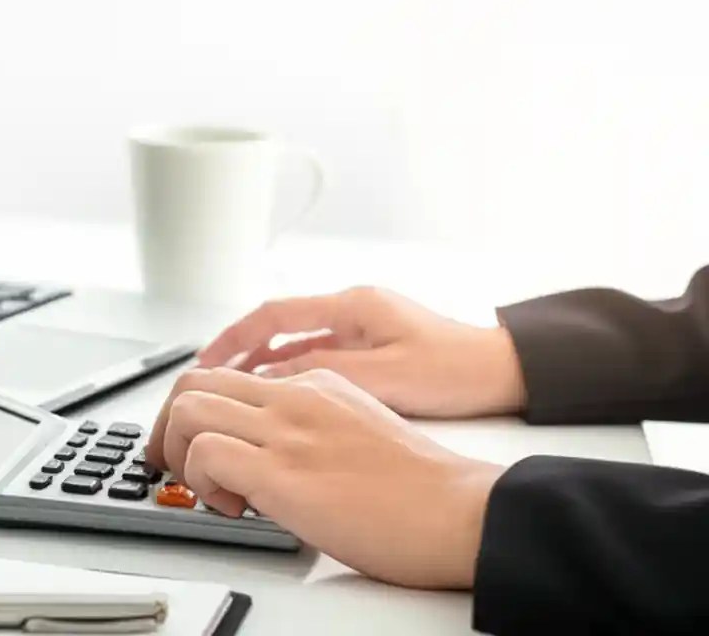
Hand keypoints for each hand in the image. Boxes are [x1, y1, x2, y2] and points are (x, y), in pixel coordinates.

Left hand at [146, 367, 502, 588]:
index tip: (197, 443)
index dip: (201, 413)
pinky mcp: (283, 473)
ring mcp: (287, 432)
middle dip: (169, 424)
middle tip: (175, 463)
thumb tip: (270, 454)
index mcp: (316, 384)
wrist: (459, 510)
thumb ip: (313, 426)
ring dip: (179, 451)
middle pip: (194, 380)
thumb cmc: (419, 488)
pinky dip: (200, 480)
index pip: (229, 378)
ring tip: (204, 488)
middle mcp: (295, 398)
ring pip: (189, 408)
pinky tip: (230, 505)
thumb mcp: (358, 428)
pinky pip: (205, 454)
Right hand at [197, 286, 526, 417]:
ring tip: (231, 396)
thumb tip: (269, 378)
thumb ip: (323, 373)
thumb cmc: (457, 369)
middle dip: (238, 354)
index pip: (272, 316)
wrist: (507, 372)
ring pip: (294, 347)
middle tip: (207, 382)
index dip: (232, 339)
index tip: (205, 361)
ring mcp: (360, 333)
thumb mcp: (384, 376)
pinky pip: (315, 362)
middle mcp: (352, 313)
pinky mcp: (371, 353)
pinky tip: (278, 402)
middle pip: (277, 329)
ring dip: (262, 368)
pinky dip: (290, 378)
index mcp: (352, 307)